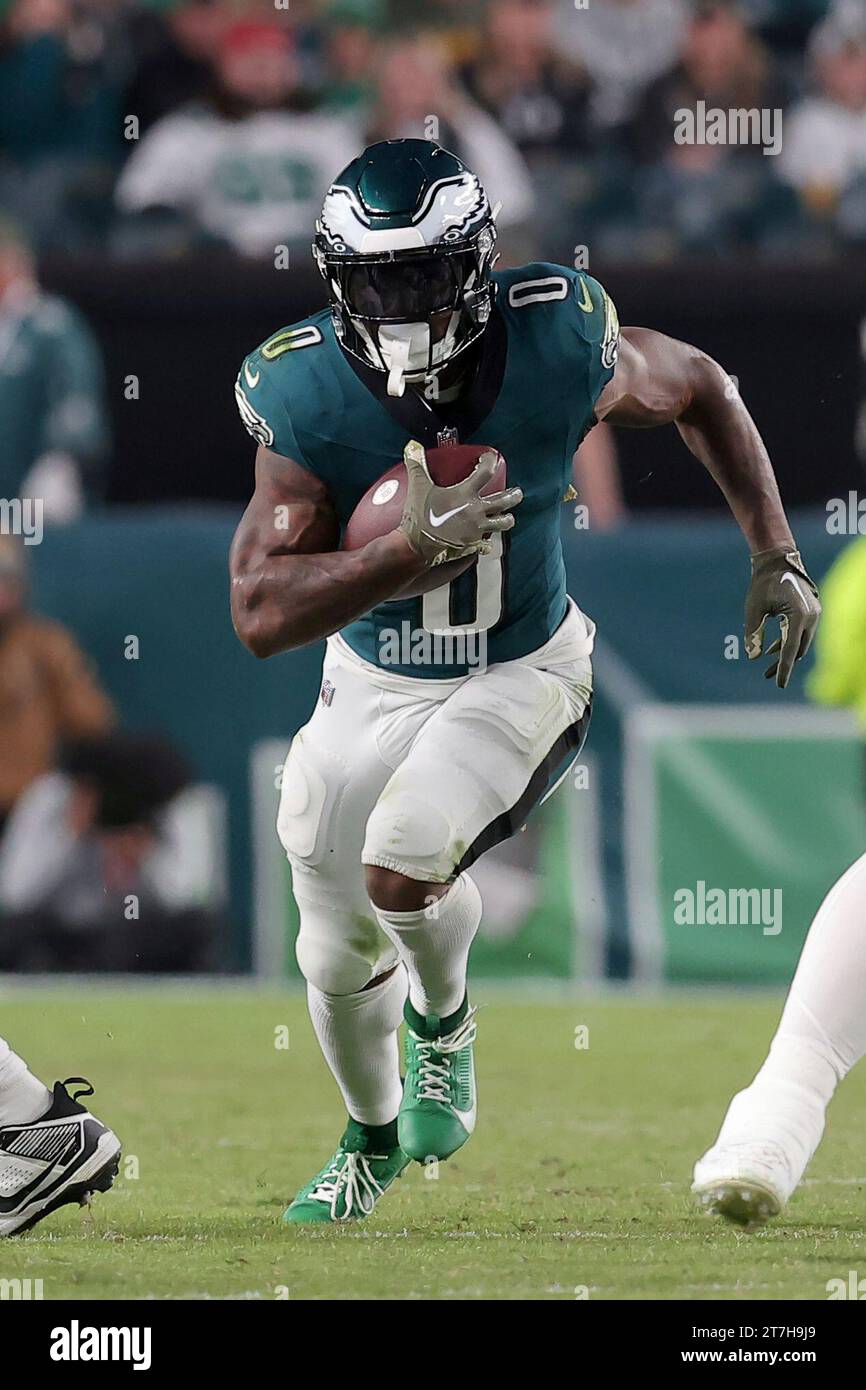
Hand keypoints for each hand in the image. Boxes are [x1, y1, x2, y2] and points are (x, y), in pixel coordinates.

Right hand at [398, 439, 522, 566]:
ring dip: (507, 519)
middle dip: (514, 496)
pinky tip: (486, 542)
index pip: (486, 472)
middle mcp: (476, 511)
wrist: (417, 545)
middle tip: (517, 493)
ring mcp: (476, 529)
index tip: (490, 458)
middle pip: (504, 501)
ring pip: (502, 524)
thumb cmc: (419, 515)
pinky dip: (486, 543)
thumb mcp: (418, 487)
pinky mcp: (472, 544)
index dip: (490, 461)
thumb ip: (417, 464)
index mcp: (465, 494)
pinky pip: (486, 544)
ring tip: (507, 517)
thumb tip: (412, 446)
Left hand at [744, 546, 820, 687]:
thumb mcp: (754, 608)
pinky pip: (800, 634)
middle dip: (784, 664)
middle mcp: (811, 616)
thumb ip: (753, 632)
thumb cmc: (763, 583)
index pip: (791, 649)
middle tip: (767, 677)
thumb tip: (753, 657)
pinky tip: (772, 650)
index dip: (784, 668)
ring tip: (768, 669)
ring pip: (801, 643)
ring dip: (786, 654)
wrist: (777, 561)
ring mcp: (814, 614)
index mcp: (799, 614)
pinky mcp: (810, 612)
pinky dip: (788, 643)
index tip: (779, 685)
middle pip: (798, 649)